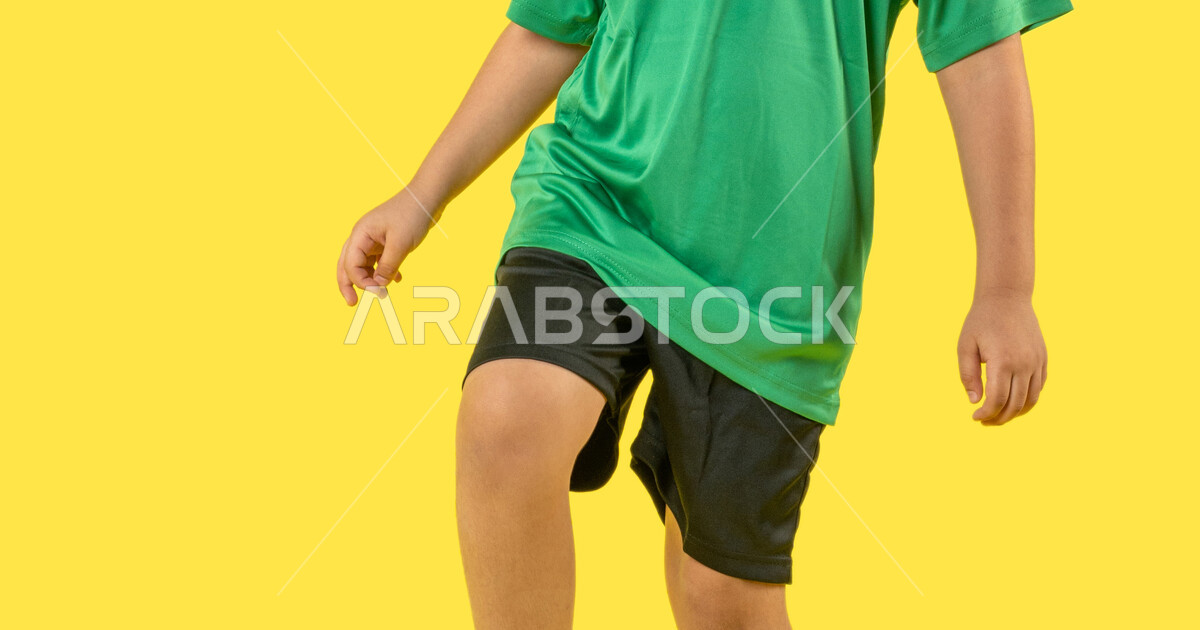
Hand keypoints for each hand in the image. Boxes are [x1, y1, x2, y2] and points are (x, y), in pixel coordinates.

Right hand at [337, 188, 440, 305]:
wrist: (428, 197)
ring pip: (364, 263)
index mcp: (360, 233)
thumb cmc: (412, 215)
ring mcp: (374, 238)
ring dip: (370, 279)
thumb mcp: (400, 244)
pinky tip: (399, 279)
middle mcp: (363, 236)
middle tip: (351, 304)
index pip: (350, 263)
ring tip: (382, 294)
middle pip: (347, 264)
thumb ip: (387, 267)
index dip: (360, 281)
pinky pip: (379, 260)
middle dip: (349, 284)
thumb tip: (378, 288)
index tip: (377, 293)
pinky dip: (385, 271)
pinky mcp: (386, 240)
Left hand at [957, 290, 1047, 425]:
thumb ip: (968, 375)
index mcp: (1002, 361)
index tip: (975, 417)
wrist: (1007, 297)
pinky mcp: (1043, 359)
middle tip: (985, 421)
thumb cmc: (981, 321)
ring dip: (1016, 413)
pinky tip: (1013, 401)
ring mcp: (1037, 362)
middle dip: (1000, 419)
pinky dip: (1028, 400)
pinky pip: (1040, 387)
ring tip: (999, 416)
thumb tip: (975, 401)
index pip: (997, 400)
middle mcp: (1024, 364)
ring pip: (1032, 400)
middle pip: (1015, 405)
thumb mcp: (965, 346)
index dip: (986, 414)